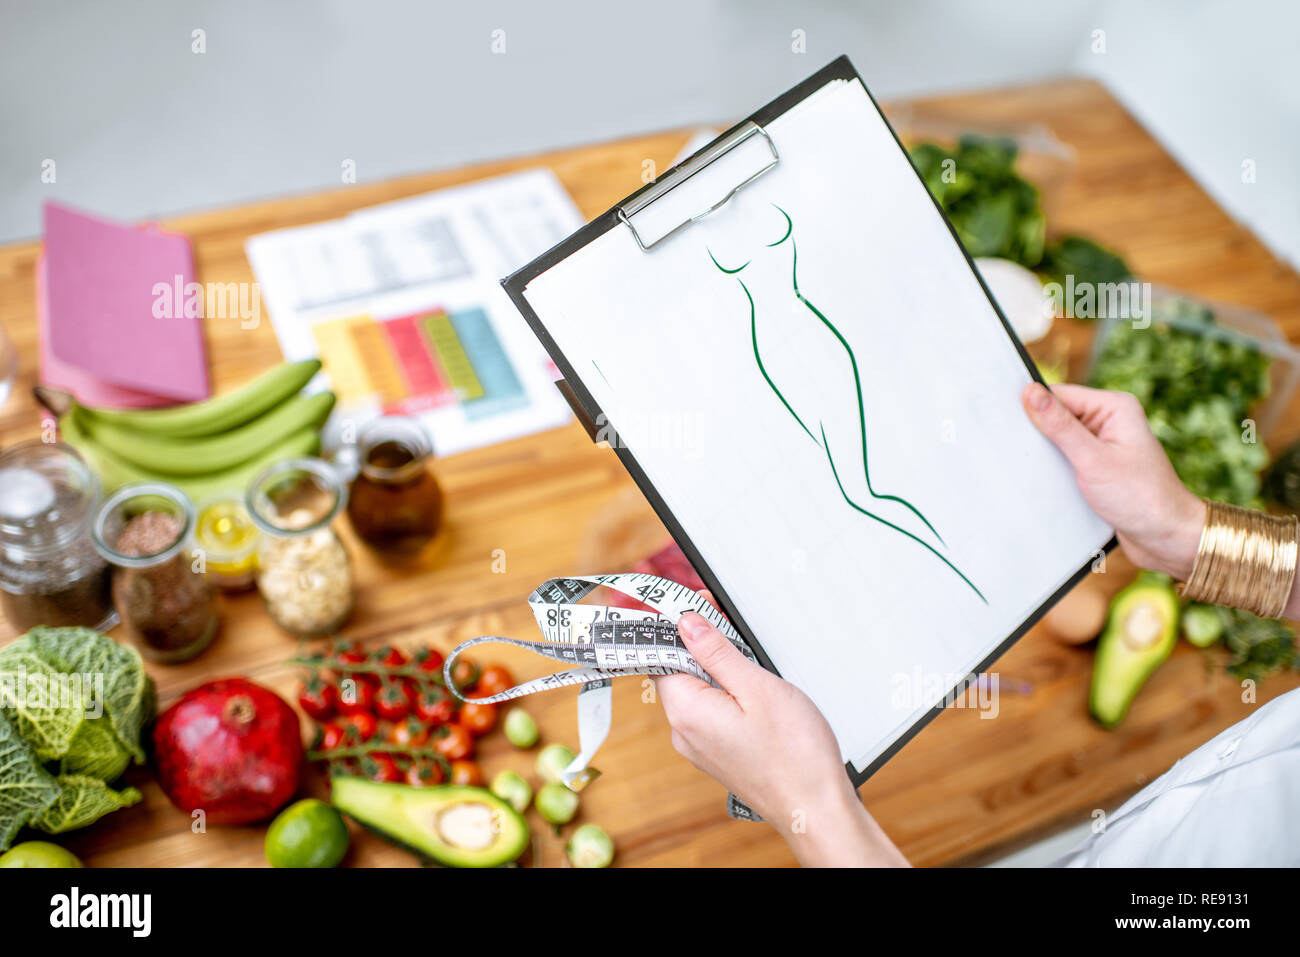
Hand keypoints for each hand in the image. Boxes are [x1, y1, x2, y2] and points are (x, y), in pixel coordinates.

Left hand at [657, 598, 907, 866]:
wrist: (816, 810)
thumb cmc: (795, 754)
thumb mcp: (757, 687)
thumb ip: (716, 653)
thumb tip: (686, 623)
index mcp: (686, 712)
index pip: (663, 655)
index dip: (681, 627)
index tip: (702, 607)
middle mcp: (684, 732)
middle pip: (680, 672)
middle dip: (704, 648)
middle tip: (735, 631)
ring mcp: (700, 747)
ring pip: (699, 692)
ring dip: (721, 673)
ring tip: (756, 669)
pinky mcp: (718, 755)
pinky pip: (712, 713)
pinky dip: (730, 696)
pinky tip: (759, 698)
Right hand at [1022, 382, 1204, 578]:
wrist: (1166, 538)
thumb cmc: (1141, 498)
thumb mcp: (1093, 460)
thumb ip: (1059, 425)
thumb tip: (1030, 392)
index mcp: (1114, 407)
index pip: (1059, 395)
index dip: (1032, 407)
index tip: (1005, 421)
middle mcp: (1110, 421)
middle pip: (1057, 415)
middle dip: (1038, 433)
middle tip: (1017, 451)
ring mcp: (1104, 444)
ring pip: (1059, 439)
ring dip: (1046, 454)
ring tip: (1035, 470)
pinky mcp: (1099, 466)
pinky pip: (1066, 459)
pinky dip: (1054, 468)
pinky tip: (1046, 481)